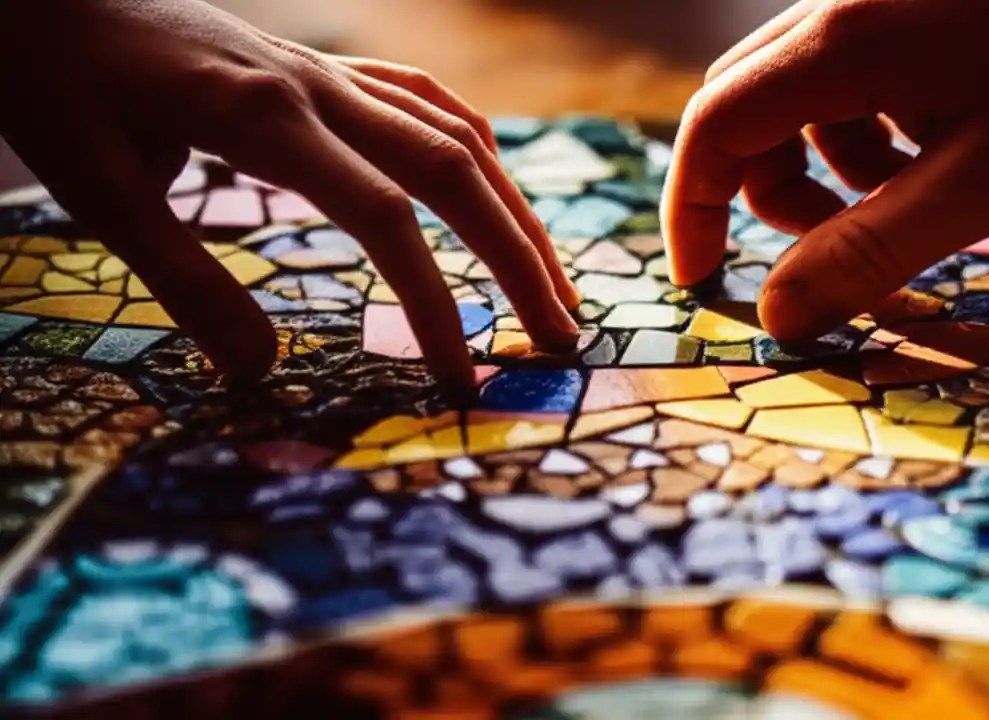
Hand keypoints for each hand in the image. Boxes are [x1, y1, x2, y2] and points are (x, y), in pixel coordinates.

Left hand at [0, 0, 578, 385]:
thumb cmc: (53, 78)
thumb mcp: (96, 187)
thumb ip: (186, 280)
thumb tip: (261, 373)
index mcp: (266, 120)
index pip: (386, 219)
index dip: (437, 302)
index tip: (462, 377)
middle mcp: (318, 88)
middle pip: (455, 170)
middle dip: (519, 259)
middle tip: (564, 337)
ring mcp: (327, 70)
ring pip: (455, 131)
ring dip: (513, 208)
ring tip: (550, 278)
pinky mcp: (321, 68)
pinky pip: (425, 98)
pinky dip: (472, 147)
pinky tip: (491, 183)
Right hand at [663, 0, 988, 341]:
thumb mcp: (980, 184)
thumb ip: (867, 252)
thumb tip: (778, 317)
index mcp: (840, 44)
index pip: (712, 126)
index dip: (693, 210)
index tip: (706, 282)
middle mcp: (841, 7)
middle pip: (745, 105)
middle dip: (763, 191)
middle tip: (817, 254)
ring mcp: (879, 3)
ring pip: (800, 94)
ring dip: (824, 165)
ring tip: (903, 200)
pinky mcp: (914, 7)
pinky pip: (854, 73)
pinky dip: (870, 130)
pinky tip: (939, 150)